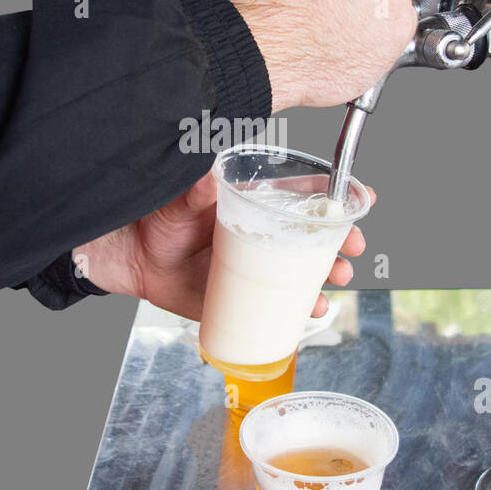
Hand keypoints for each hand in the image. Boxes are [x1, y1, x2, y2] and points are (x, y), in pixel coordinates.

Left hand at [73, 171, 372, 320]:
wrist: (129, 258)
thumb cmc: (155, 220)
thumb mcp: (177, 199)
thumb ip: (194, 189)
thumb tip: (209, 178)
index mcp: (250, 204)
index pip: (301, 197)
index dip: (333, 199)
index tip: (361, 200)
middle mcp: (257, 235)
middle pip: (309, 237)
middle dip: (337, 243)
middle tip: (352, 250)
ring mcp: (251, 268)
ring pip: (299, 272)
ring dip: (324, 276)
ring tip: (337, 278)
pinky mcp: (239, 297)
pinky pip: (275, 305)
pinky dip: (296, 311)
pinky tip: (310, 311)